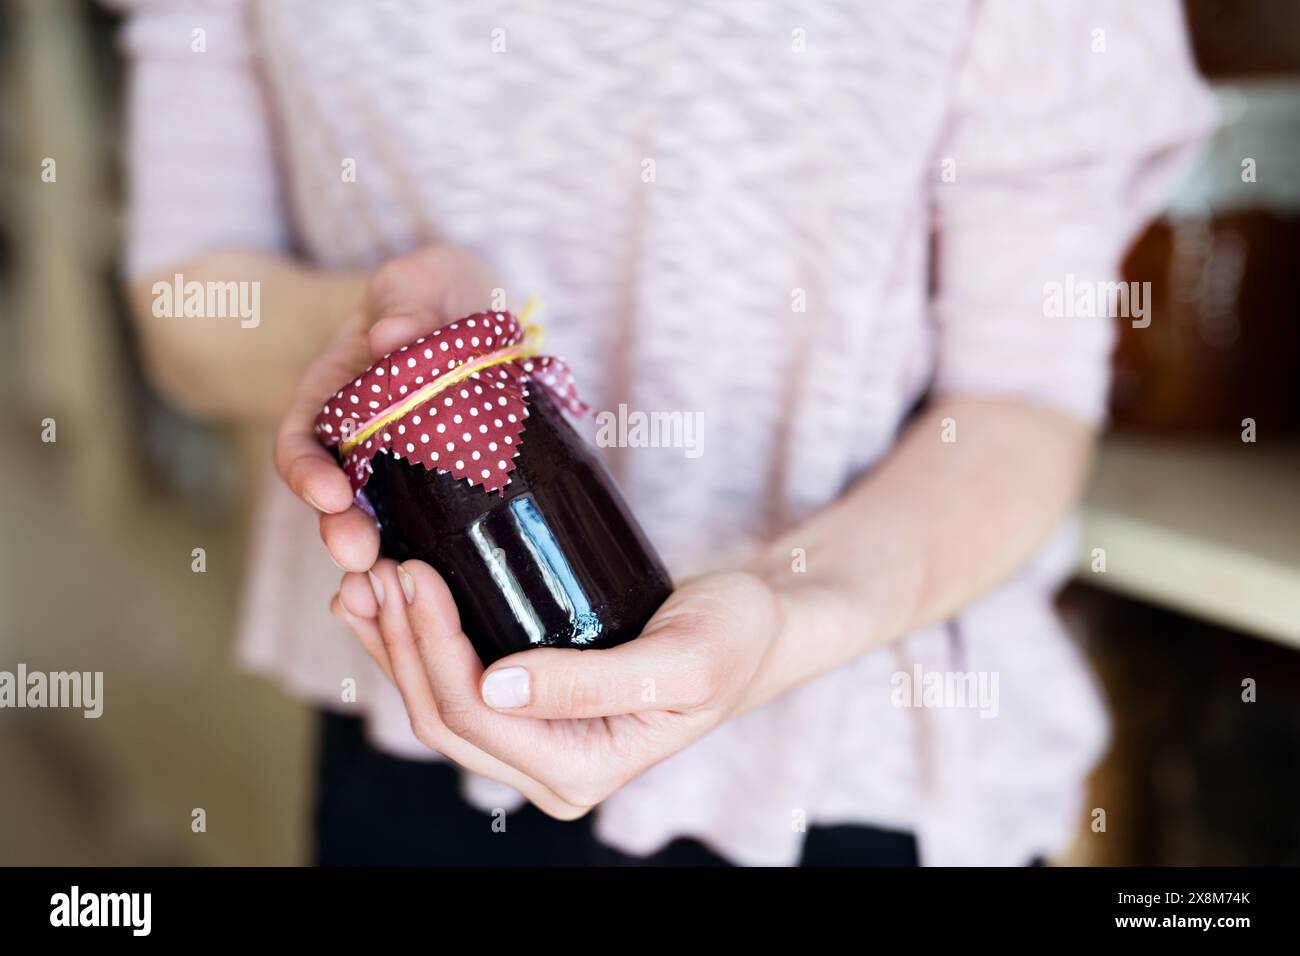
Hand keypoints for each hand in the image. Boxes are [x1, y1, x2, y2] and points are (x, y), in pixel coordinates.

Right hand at [273, 244, 499, 571]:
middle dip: (339, 530)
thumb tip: (391, 337)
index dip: (307, 472)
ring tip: (400, 575)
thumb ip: (406, 298)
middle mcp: (360, 444)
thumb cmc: (436, 294)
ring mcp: (404, 472)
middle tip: (358, 553)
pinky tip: (449, 574)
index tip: (330, 491)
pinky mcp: (449, 487)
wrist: (480, 315)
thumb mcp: (420, 279)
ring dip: (386, 551)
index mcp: (333, 396)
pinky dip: (435, 551)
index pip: (301, 444)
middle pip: (336, 500)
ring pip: (382, 522)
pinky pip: (436, 526)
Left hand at [332, 562, 788, 817]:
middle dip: (399, 642)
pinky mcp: (531, 707)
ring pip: (437, 702)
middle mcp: (550, 769)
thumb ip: (592, 684)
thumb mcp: (679, 660)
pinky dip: (418, 642)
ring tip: (361, 581)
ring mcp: (537, 742)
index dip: (431, 647)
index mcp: (583, 769)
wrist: (756, 630)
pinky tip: (390, 602)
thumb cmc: (732, 639)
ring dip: (394, 643)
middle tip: (373, 567)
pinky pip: (458, 682)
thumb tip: (497, 688)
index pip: (476, 716)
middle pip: (442, 714)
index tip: (413, 573)